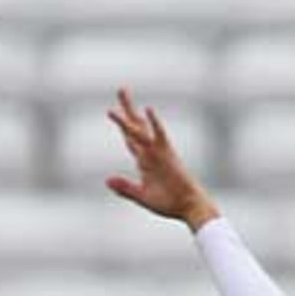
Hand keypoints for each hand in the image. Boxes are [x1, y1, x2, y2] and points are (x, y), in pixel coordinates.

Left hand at [105, 88, 218, 229]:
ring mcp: (158, 151)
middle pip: (135, 126)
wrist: (188, 206)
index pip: (130, 139)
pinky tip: (148, 110)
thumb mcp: (142, 196)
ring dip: (131, 111)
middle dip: (127, 109)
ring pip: (141, 127)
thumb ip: (125, 188)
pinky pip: (160, 135)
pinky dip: (155, 123)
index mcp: (144, 161)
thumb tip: (107, 180)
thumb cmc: (168, 202)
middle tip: (121, 89)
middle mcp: (150, 151)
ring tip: (123, 93)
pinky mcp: (168, 154)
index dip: (122, 125)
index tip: (114, 111)